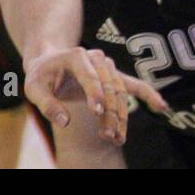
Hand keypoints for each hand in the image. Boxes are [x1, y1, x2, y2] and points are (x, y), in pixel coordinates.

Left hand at [25, 47, 167, 143]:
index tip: (97, 112)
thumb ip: (46, 104)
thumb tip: (65, 121)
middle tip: (107, 136)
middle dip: (110, 112)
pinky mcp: (113, 76)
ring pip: (120, 92)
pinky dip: (147, 94)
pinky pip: (133, 85)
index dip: (95, 93)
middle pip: (108, 86)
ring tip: (117, 138)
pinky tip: (161, 107)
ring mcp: (107, 67)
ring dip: (122, 116)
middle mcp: (95, 58)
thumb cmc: (41, 76)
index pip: (89, 74)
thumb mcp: (33, 87)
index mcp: (75, 56)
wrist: (49, 62)